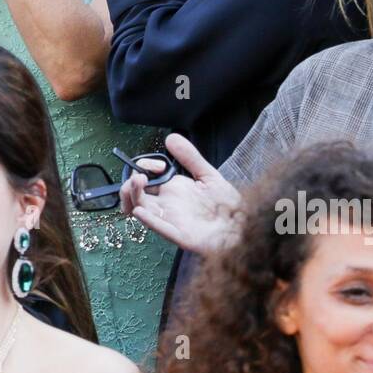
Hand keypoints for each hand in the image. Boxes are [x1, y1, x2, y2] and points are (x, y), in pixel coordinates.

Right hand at [119, 132, 242, 254]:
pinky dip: (149, 221)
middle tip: (138, 177)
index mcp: (172, 189)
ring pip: (142, 211)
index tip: (157, 165)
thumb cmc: (226, 204)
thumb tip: (171, 138)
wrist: (242, 224)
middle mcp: (167, 204)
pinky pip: (161, 229)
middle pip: (137, 196)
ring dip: (134, 198)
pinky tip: (140, 211)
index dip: (144, 168)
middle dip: (130, 185)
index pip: (146, 177)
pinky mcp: (180, 235)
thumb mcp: (207, 174)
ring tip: (136, 184)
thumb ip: (190, 157)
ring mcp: (171, 220)